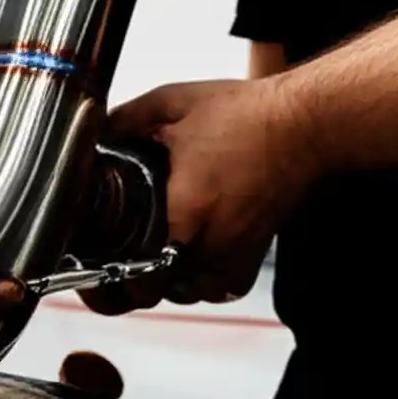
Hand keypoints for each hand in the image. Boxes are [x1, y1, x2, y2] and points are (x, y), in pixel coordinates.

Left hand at [79, 77, 320, 313]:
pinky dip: (199, 281)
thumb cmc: (244, 114)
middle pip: (162, 293)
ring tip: (142, 259)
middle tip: (110, 263)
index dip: (113, 285)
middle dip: (132, 284)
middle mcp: (215, 244)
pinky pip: (220, 286)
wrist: (306, 123)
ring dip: (165, 283)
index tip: (94, 272)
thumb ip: (123, 120)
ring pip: (190, 293)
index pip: (144, 281)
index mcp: (187, 215)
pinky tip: (182, 258)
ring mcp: (238, 253)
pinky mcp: (255, 252)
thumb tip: (91, 132)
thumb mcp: (170, 105)